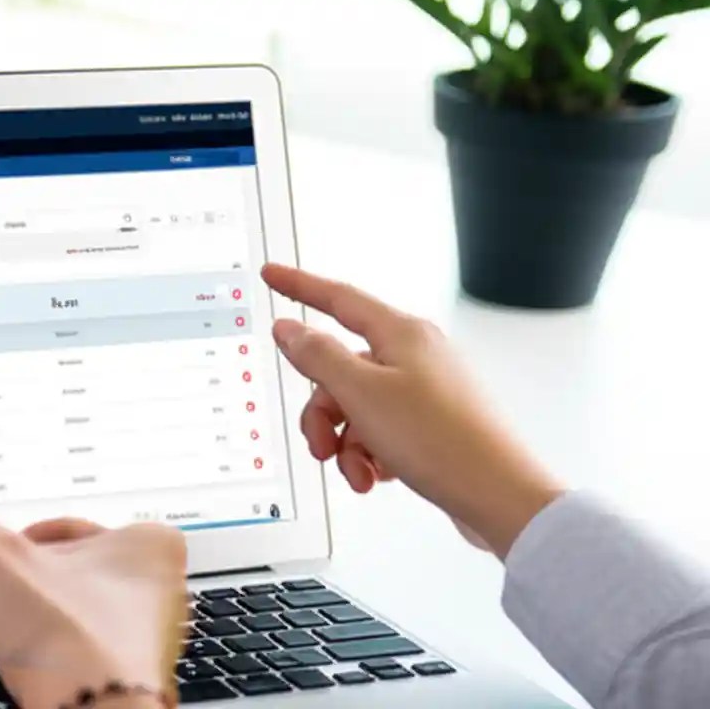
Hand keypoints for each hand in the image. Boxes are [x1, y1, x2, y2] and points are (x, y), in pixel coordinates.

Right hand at [0, 453, 186, 708]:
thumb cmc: (66, 638)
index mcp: (147, 542)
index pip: (54, 531)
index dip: (13, 554)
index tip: (1, 575)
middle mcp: (158, 590)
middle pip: (50, 580)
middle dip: (9, 604)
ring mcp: (146, 642)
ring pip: (55, 624)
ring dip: (17, 639)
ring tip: (7, 659)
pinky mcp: (128, 683)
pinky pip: (68, 665)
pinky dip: (34, 671)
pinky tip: (17, 684)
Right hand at [260, 263, 564, 558]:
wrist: (498, 495)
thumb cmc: (443, 441)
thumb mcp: (362, 395)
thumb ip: (318, 357)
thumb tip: (289, 329)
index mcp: (401, 334)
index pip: (337, 298)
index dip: (298, 286)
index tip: (273, 275)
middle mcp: (415, 355)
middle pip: (340, 369)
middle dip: (322, 413)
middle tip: (322, 445)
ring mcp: (424, 390)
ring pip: (356, 406)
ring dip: (345, 443)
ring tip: (359, 471)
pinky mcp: (431, 424)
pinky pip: (379, 430)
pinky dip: (369, 455)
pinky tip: (379, 476)